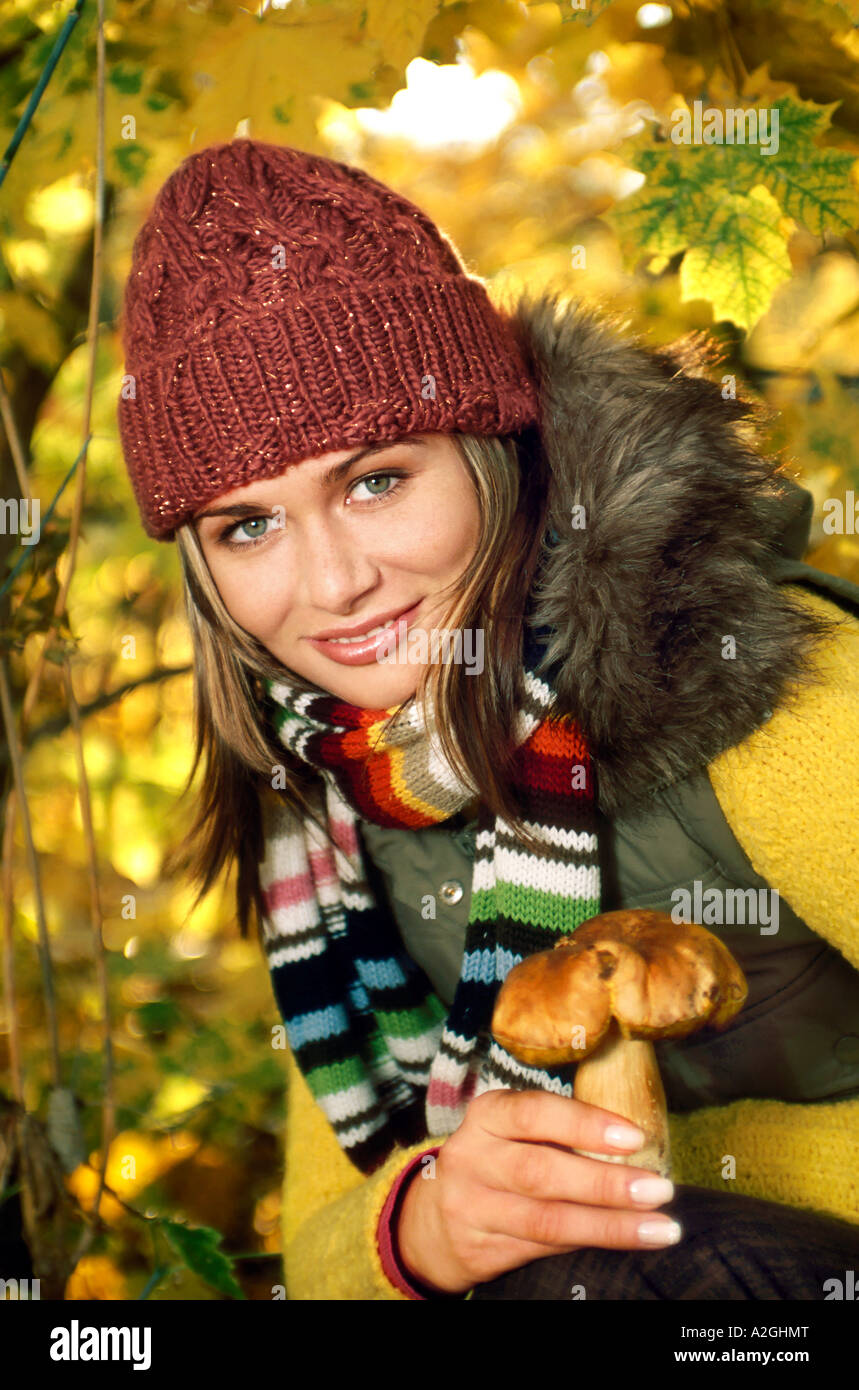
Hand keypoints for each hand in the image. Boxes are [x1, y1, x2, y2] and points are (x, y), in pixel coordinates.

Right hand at [396, 1089, 682, 1294]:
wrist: (434, 1219)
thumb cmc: (496, 1160)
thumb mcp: (511, 1131)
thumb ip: (557, 1130)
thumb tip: (636, 1141)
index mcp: (486, 1116)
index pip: (534, 1113)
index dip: (585, 1124)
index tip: (635, 1137)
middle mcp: (472, 1158)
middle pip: (542, 1173)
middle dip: (606, 1183)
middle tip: (659, 1189)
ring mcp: (471, 1208)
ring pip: (547, 1220)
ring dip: (610, 1225)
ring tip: (660, 1227)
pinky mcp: (480, 1250)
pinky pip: (544, 1249)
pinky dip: (589, 1244)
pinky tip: (626, 1240)